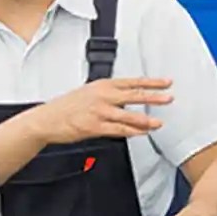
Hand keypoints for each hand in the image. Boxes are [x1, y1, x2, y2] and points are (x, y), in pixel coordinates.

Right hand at [27, 78, 172, 144]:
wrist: (47, 119)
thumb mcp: (88, 92)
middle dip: (154, 96)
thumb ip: (108, 94)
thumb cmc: (67, 106)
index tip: (166, 82)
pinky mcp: (94, 127)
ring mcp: (99, 112)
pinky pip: (118, 130)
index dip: (151, 82)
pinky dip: (131, 131)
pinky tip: (141, 133)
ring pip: (128, 116)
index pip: (132, 81)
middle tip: (169, 97)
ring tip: (158, 122)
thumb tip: (127, 97)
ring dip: (145, 120)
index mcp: (102, 85)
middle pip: (134, 95)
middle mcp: (102, 96)